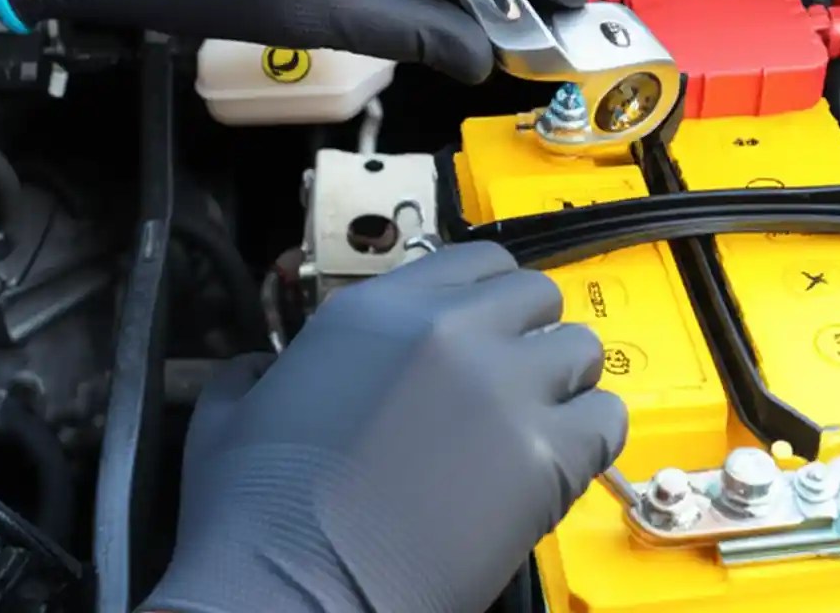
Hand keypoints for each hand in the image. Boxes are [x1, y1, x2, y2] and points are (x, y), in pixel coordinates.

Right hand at [141, 242, 627, 612]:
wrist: (294, 593)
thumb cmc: (256, 516)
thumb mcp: (231, 414)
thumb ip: (259, 372)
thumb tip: (259, 370)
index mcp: (381, 310)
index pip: (477, 260)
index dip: (488, 297)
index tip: (486, 330)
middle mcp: (453, 331)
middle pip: (538, 295)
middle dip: (529, 335)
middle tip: (511, 382)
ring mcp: (506, 388)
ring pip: (582, 350)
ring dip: (565, 382)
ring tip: (537, 425)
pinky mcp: (547, 454)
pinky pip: (608, 418)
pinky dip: (592, 439)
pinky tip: (559, 465)